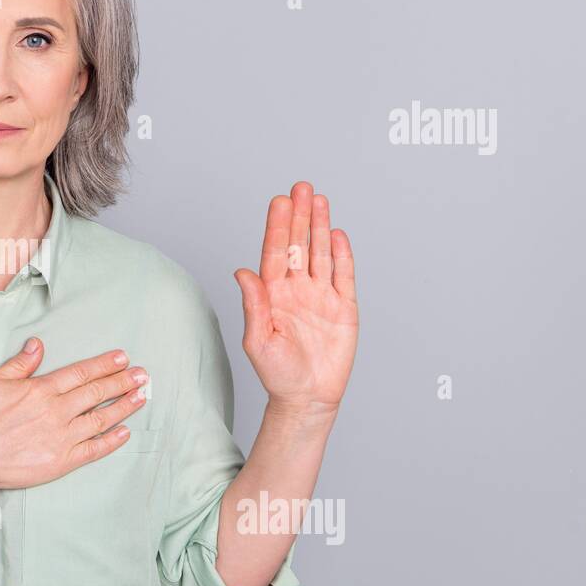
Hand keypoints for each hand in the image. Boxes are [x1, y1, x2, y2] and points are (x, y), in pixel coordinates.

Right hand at [0, 339, 148, 491]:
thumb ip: (20, 364)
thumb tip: (38, 345)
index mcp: (41, 389)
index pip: (81, 373)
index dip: (104, 365)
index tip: (123, 359)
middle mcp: (57, 411)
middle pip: (97, 393)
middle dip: (122, 382)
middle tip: (143, 376)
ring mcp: (62, 437)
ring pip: (101, 419)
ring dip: (124, 407)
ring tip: (141, 397)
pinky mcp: (61, 461)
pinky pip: (93, 449)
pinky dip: (111, 441)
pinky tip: (125, 432)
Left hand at [233, 182, 357, 417]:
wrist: (307, 398)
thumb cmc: (277, 373)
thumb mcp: (258, 340)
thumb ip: (254, 304)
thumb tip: (242, 271)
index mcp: (273, 295)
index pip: (275, 253)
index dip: (277, 227)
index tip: (279, 202)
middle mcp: (296, 290)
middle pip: (299, 245)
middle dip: (299, 216)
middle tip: (301, 187)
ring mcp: (321, 296)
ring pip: (321, 254)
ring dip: (319, 226)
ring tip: (319, 199)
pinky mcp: (344, 308)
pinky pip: (343, 276)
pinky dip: (342, 255)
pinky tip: (337, 233)